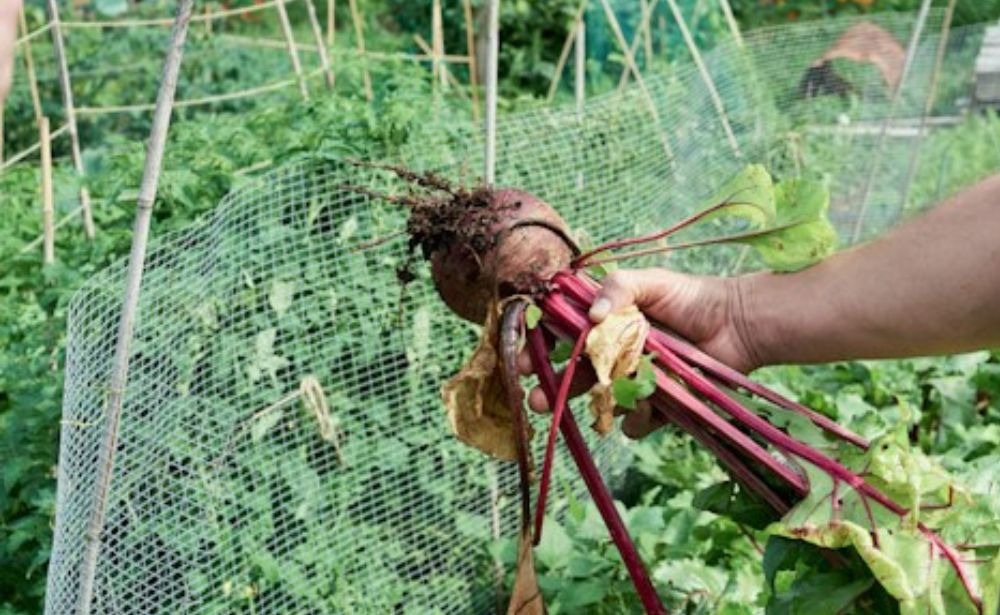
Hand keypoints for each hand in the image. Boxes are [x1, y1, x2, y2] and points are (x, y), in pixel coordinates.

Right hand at [519, 268, 757, 437]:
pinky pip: (635, 422)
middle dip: (549, 391)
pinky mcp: (658, 406)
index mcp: (607, 325)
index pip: (562, 339)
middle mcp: (615, 356)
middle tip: (535, 401)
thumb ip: (618, 288)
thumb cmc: (694, 297)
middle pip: (572, 378)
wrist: (738, 324)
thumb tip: (591, 315)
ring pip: (603, 404)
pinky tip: (655, 400)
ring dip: (606, 401)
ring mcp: (634, 383)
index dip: (539, 350)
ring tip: (628, 389)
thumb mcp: (652, 281)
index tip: (522, 361)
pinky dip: (641, 415)